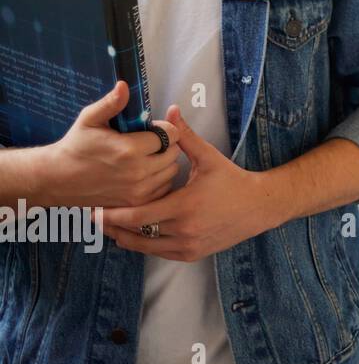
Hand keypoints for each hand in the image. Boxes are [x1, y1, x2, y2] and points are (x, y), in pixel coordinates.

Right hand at [40, 81, 180, 208]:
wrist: (58, 179)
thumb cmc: (76, 146)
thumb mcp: (90, 119)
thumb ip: (111, 103)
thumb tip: (124, 85)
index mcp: (129, 149)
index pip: (170, 135)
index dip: (163, 129)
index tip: (151, 129)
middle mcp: (138, 172)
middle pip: (173, 152)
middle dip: (164, 144)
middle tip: (147, 143)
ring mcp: (139, 190)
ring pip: (171, 170)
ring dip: (163, 162)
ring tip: (144, 157)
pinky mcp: (137, 203)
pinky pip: (164, 187)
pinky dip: (159, 179)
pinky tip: (144, 172)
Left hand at [100, 105, 279, 261]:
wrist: (258, 206)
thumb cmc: (233, 181)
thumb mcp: (209, 158)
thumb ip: (185, 137)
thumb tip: (171, 110)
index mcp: (184, 205)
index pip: (138, 216)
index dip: (113, 215)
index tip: (95, 209)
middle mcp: (184, 230)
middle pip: (136, 234)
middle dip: (112, 227)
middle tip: (94, 219)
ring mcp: (188, 245)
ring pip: (145, 247)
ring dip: (125, 239)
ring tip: (109, 229)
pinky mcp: (192, 253)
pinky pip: (159, 252)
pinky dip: (144, 245)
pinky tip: (134, 236)